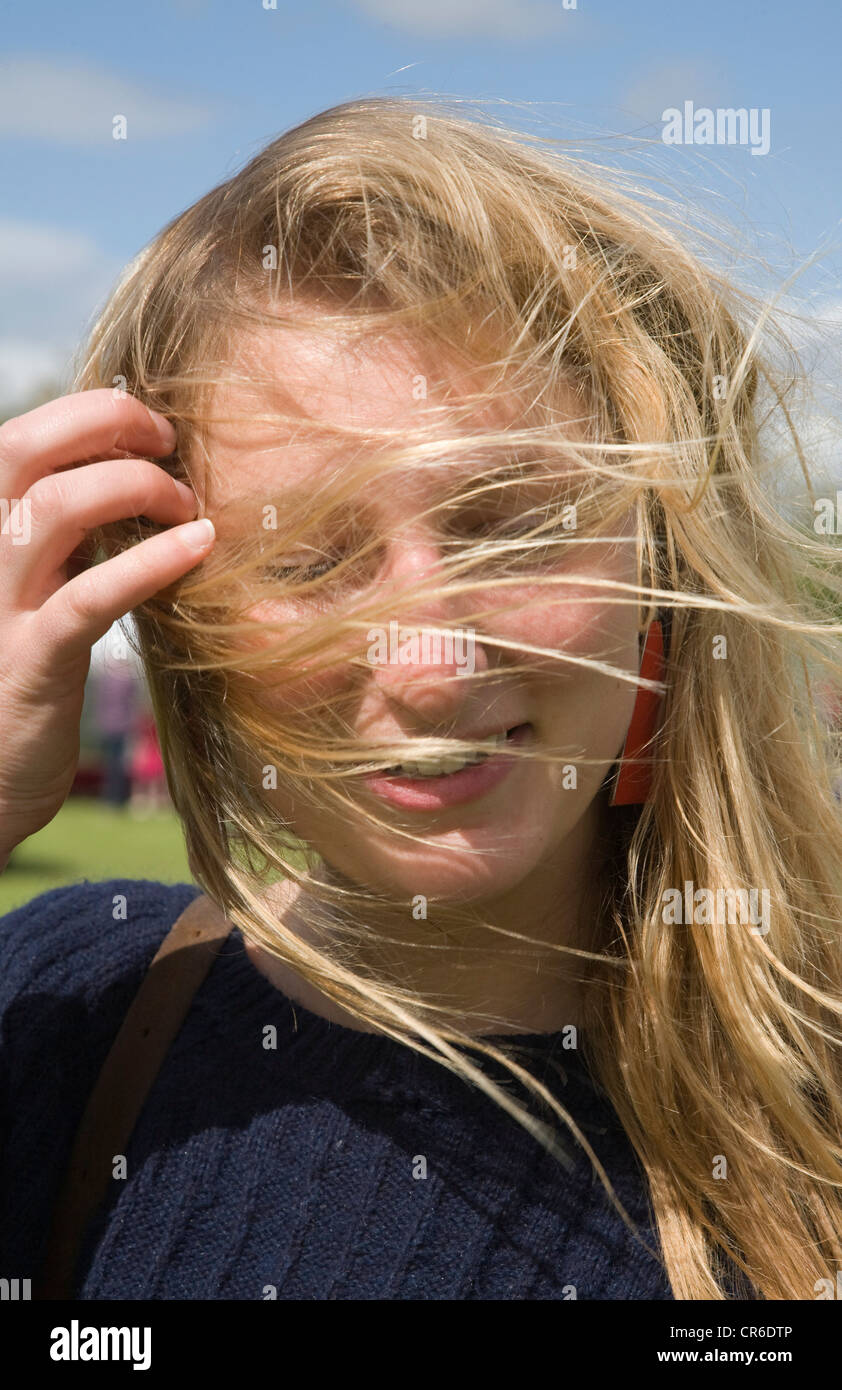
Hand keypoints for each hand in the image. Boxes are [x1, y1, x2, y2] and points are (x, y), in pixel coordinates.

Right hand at [0, 388, 214, 865]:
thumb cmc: (25, 678)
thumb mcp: (35, 593)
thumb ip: (66, 539)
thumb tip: (135, 477)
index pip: (19, 439)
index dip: (89, 414)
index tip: (153, 429)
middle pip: (21, 449)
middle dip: (103, 422)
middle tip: (170, 441)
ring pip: (53, 510)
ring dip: (134, 488)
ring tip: (188, 504)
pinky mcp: (29, 664)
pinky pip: (88, 598)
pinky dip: (149, 563)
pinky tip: (200, 546)